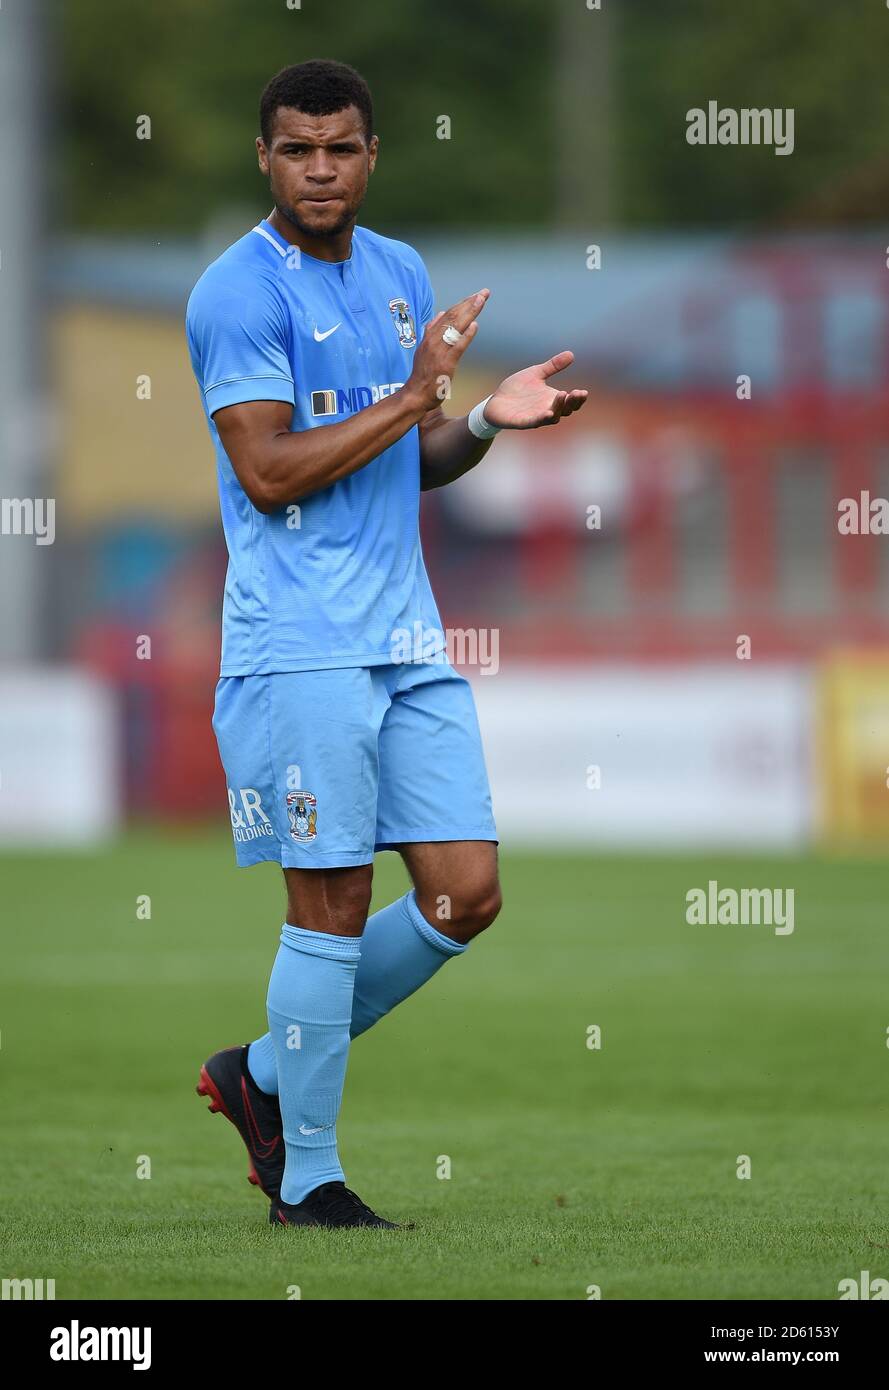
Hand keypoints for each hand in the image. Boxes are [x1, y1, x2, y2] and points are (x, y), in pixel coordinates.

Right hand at [405, 289, 489, 410]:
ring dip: (469, 312)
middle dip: (469, 303)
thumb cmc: (423, 374)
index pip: (449, 315)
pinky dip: (466, 335)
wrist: (415, 394)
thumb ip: (432, 330)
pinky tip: (474, 326)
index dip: (463, 304)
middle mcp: (433, 340)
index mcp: (430, 336)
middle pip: (453, 317)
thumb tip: (441, 313)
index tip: (476, 295)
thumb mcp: (424, 348)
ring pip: (455, 327)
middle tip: (484, 293)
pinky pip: (457, 347)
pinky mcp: (445, 363)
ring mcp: (439, 351)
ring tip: (481, 301)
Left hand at [483, 350, 587, 428]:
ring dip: (558, 407)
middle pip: (565, 410)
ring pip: (552, 417)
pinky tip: (547, 413)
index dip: (578, 399)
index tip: (583, 392)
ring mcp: (535, 417)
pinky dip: (541, 418)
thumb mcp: (536, 373)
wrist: (496, 400)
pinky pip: (534, 422)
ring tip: (562, 395)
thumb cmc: (517, 389)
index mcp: (552, 399)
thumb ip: (552, 366)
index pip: (570, 402)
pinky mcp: (522, 422)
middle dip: (572, 403)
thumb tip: (571, 354)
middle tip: (577, 393)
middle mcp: (547, 410)